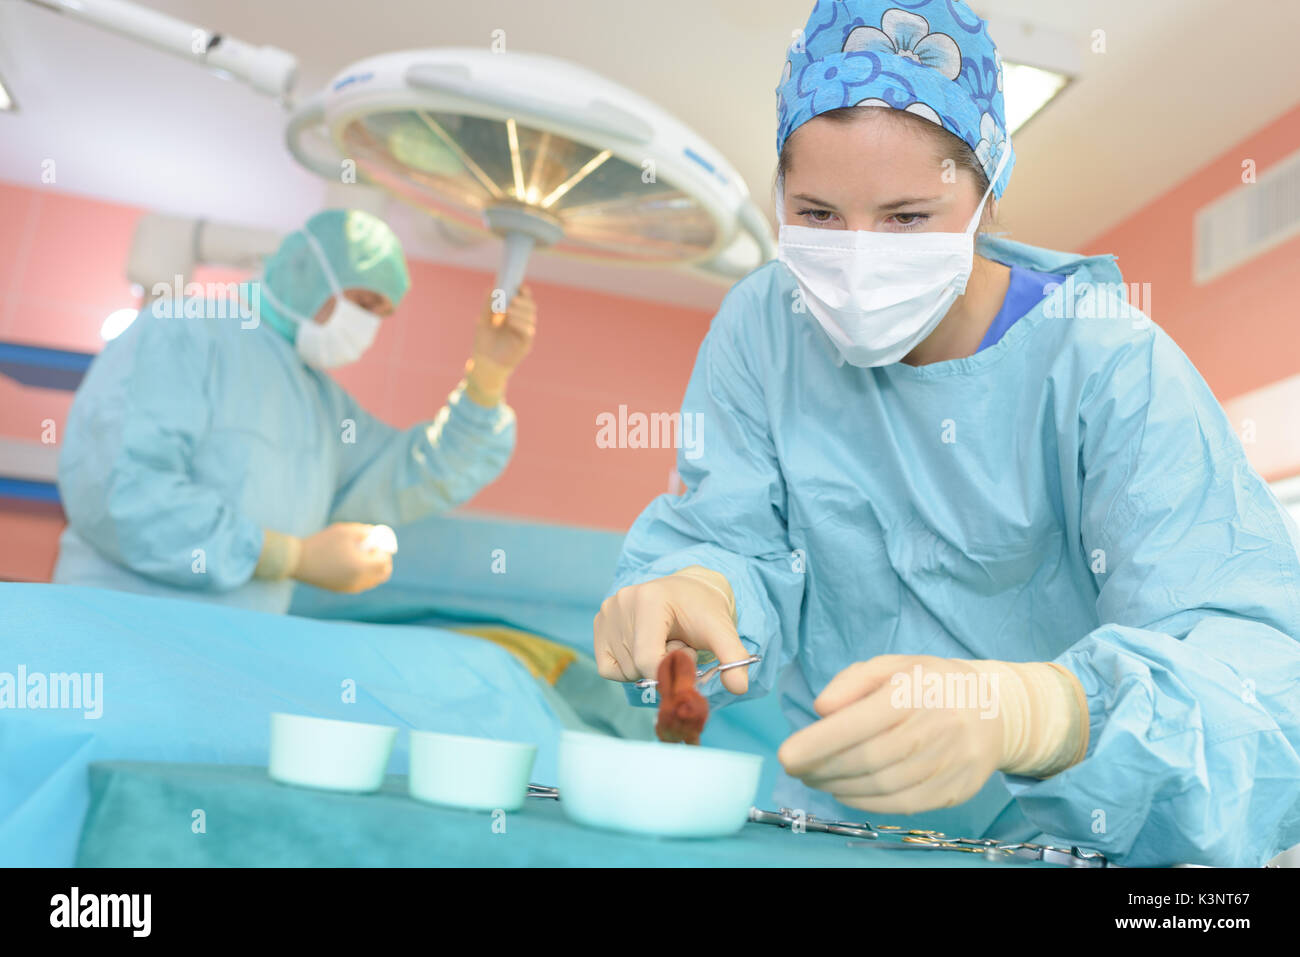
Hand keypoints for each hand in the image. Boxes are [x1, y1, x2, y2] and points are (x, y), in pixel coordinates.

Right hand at [292, 522, 393, 593]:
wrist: (297, 561)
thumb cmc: (322, 543)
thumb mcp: (346, 531)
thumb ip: (366, 531)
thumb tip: (377, 536)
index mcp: (362, 567)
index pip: (385, 562)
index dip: (384, 550)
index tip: (376, 542)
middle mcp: (359, 581)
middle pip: (383, 575)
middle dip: (383, 562)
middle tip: (374, 550)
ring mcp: (350, 588)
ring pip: (372, 581)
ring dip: (373, 568)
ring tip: (359, 554)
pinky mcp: (341, 590)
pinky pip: (360, 584)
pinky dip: (362, 574)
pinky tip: (350, 562)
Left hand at [470, 284, 536, 379]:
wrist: (484, 363)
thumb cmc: (483, 343)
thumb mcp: (483, 321)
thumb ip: (488, 306)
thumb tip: (492, 288)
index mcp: (514, 315)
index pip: (524, 300)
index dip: (524, 292)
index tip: (518, 286)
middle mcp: (521, 323)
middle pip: (531, 307)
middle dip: (523, 302)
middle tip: (512, 299)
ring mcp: (524, 334)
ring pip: (531, 318)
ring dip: (521, 312)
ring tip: (508, 311)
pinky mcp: (525, 344)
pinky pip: (528, 331)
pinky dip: (520, 324)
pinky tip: (510, 322)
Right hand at [593, 566, 751, 693]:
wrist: (688, 590)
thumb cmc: (704, 611)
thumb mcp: (722, 631)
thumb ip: (732, 656)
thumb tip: (739, 687)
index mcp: (649, 600)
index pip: (647, 659)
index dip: (668, 672)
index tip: (686, 660)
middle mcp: (622, 602)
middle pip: (636, 667)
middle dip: (661, 666)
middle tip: (678, 644)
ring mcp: (607, 611)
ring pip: (623, 670)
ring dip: (646, 666)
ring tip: (662, 641)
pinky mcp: (599, 622)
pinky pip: (608, 667)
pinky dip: (628, 667)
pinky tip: (645, 646)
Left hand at [779, 655, 1087, 813]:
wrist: (996, 710)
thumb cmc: (931, 683)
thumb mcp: (893, 664)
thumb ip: (853, 680)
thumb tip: (822, 709)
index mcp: (916, 691)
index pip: (860, 723)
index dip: (819, 743)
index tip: (786, 754)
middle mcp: (935, 728)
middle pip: (867, 760)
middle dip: (822, 769)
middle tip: (796, 768)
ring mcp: (949, 764)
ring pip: (882, 786)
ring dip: (838, 787)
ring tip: (815, 778)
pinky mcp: (955, 790)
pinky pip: (901, 804)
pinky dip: (864, 802)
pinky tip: (844, 791)